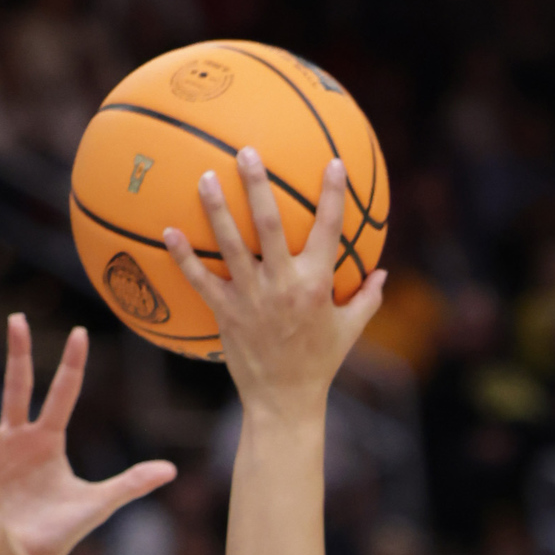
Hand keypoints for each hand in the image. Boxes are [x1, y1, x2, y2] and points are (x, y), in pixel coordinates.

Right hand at [0, 317, 175, 554]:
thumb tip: (173, 470)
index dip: (72, 367)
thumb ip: (129, 485)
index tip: (82, 333)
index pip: (63, 396)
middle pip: (18, 388)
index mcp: (47, 442)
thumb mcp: (94, 507)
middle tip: (17, 319)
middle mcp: (14, 439)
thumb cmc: (56, 535)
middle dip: (18, 355)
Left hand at [163, 150, 384, 416]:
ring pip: (231, 245)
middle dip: (257, 185)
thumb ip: (368, 299)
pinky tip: (169, 231)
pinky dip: (184, 257)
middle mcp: (283, 285)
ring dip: (217, 209)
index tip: (333, 162)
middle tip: (246, 152)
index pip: (328, 229)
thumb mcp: (349, 331)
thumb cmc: (319, 364)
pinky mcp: (227, 314)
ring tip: (205, 176)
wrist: (285, 402)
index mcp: (316, 284)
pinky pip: (201, 281)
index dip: (332, 194)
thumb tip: (385, 274)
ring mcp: (252, 299)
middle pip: (269, 224)